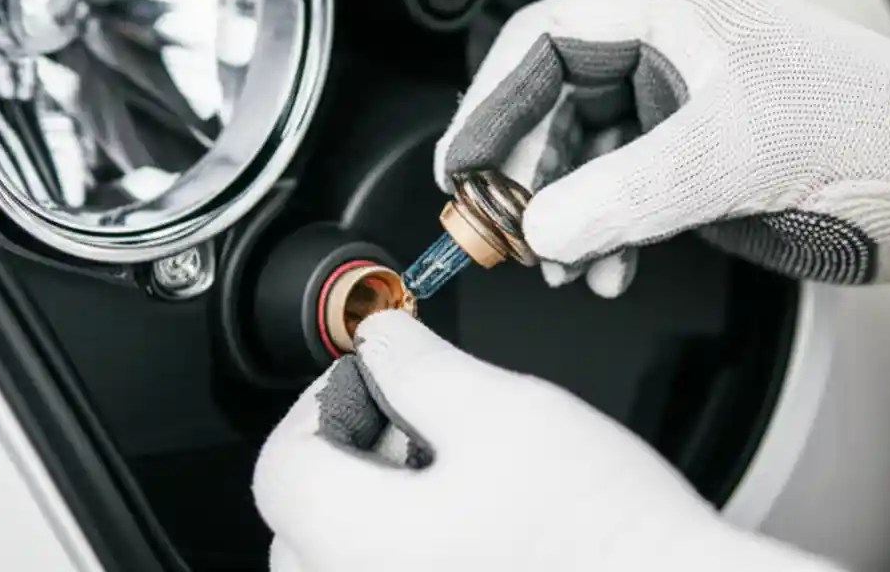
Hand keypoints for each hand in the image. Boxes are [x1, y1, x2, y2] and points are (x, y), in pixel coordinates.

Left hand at [254, 312, 837, 570]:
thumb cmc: (609, 534)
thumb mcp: (504, 411)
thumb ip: (418, 368)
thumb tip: (378, 340)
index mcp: (356, 543)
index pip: (281, 470)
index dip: (314, 407)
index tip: (363, 383)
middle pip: (297, 530)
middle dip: (340, 466)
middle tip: (408, 433)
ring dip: (365, 522)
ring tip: (448, 488)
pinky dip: (403, 559)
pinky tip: (468, 539)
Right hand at [436, 0, 889, 296]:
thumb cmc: (876, 136)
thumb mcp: (731, 161)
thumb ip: (621, 195)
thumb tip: (539, 224)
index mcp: (671, 12)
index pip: (540, 41)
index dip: (489, 105)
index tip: (460, 166)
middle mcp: (669, 48)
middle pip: (552, 103)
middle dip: (528, 176)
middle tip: (509, 232)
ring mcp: (681, 100)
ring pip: (583, 153)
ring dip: (564, 216)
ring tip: (561, 265)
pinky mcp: (695, 150)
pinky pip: (619, 187)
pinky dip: (603, 232)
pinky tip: (608, 268)